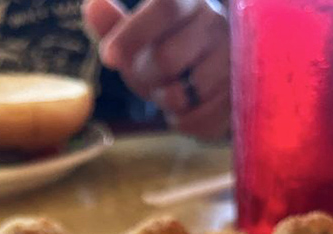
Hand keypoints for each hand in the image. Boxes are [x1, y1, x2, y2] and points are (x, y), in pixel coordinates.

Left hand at [83, 0, 229, 140]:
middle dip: (146, 79)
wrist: (221, 80)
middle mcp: (217, 24)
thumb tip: (93, 6)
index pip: (165, 6)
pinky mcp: (239, 97)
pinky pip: (195, 121)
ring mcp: (233, 61)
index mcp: (190, 2)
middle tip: (152, 79)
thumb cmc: (174, 54)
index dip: (132, 33)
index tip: (108, 56)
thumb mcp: (141, 39)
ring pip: (179, 95)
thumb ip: (116, 25)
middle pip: (165, 59)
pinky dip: (182, 122)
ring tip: (175, 91)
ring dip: (165, 103)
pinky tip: (191, 107)